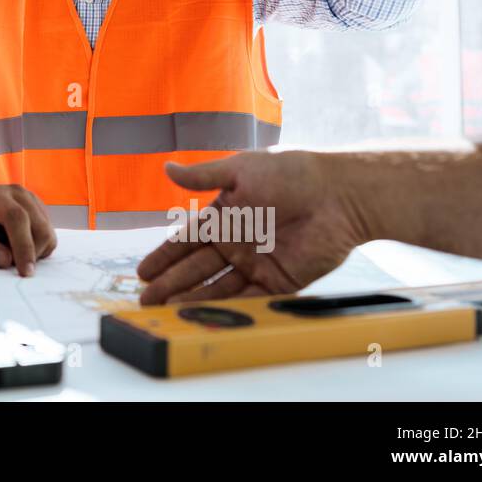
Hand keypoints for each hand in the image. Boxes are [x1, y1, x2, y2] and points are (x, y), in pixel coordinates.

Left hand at [0, 184, 56, 275]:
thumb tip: (5, 260)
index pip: (16, 217)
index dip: (23, 246)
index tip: (25, 271)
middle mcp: (18, 194)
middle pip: (38, 227)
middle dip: (31, 254)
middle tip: (11, 263)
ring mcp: (32, 200)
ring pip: (47, 234)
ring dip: (34, 252)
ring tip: (10, 249)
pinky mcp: (41, 210)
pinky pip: (49, 236)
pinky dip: (37, 248)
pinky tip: (18, 244)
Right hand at [136, 150, 366, 303]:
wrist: (337, 196)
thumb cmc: (289, 174)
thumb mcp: (241, 169)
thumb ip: (203, 176)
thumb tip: (166, 167)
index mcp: (224, 216)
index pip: (187, 240)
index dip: (165, 256)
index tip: (144, 272)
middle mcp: (236, 243)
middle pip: (197, 268)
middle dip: (172, 284)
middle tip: (148, 301)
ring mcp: (257, 264)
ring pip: (218, 287)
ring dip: (193, 299)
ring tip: (169, 311)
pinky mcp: (280, 282)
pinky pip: (249, 299)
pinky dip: (228, 307)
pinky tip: (206, 313)